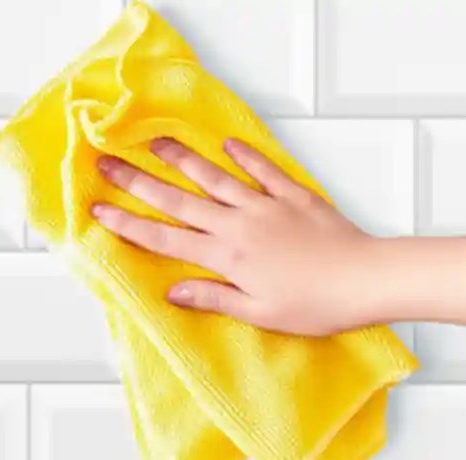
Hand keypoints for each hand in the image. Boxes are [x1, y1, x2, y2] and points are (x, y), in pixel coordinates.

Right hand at [90, 138, 383, 336]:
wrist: (367, 278)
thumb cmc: (315, 304)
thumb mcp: (259, 312)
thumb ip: (213, 297)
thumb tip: (172, 291)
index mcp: (225, 257)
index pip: (164, 238)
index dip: (128, 224)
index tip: (99, 209)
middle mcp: (238, 225)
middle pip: (178, 201)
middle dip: (138, 181)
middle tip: (108, 163)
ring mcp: (265, 206)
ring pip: (214, 177)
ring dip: (182, 158)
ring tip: (154, 140)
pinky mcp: (293, 196)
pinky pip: (262, 170)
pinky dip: (243, 156)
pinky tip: (226, 143)